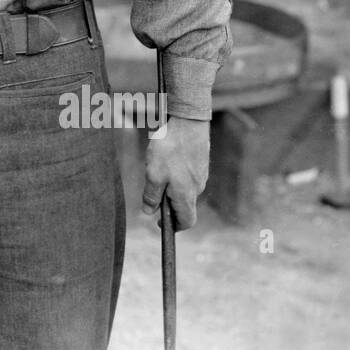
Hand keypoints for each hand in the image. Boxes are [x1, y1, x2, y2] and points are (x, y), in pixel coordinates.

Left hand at [142, 116, 209, 230]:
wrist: (189, 123)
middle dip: (168, 203)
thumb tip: (148, 212)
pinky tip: (166, 158)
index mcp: (186, 195)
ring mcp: (201, 174)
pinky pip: (187, 175)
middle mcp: (197, 188)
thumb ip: (151, 195)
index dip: (175, 227)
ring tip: (157, 169)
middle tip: (152, 192)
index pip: (187, 221)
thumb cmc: (170, 149)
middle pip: (184, 205)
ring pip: (185, 189)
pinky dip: (176, 174)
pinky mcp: (200, 162)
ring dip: (171, 186)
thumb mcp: (153, 174)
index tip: (160, 224)